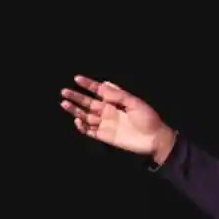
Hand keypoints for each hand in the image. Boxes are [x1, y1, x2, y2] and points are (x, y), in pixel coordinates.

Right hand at [59, 75, 175, 163]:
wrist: (154, 139)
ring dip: (75, 110)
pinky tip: (77, 121)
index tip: (77, 78)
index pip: (98, 90)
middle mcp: (108, 111)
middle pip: (88, 103)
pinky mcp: (105, 136)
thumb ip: (118, 95)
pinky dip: (82, 127)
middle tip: (64, 91)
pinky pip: (90, 131)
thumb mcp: (134, 103)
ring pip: (86, 116)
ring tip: (64, 103)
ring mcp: (106, 123)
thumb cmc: (147, 118)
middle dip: (76, 97)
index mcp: (116, 101)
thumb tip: (103, 83)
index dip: (88, 85)